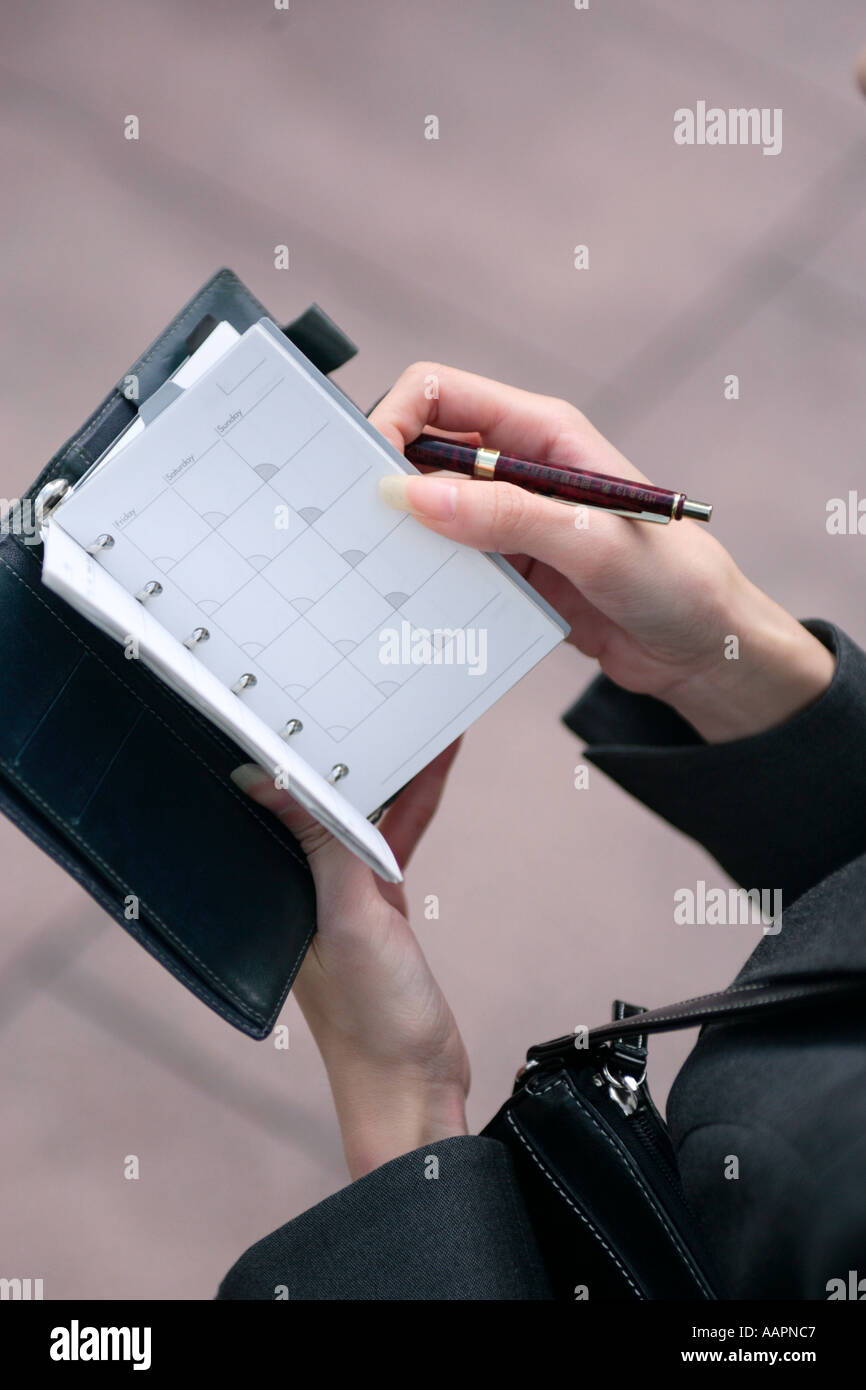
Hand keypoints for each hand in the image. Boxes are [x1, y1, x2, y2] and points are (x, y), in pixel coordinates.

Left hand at [232, 742, 468, 1180]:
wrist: (415, 1084)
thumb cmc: (371, 1020)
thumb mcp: (348, 920)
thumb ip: (319, 847)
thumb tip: (266, 779)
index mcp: (275, 889)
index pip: (282, 801)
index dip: (297, 752)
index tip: (317, 704)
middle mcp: (299, 885)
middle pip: (325, 798)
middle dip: (350, 749)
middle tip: (372, 692)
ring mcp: (340, 893)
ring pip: (364, 811)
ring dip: (391, 769)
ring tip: (414, 714)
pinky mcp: (378, 904)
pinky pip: (393, 838)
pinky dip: (414, 804)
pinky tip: (432, 767)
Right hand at [372, 363, 834, 742]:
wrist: (707, 653)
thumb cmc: (678, 584)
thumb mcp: (594, 545)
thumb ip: (509, 516)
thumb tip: (418, 495)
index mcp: (542, 432)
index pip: (439, 395)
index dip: (392, 421)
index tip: (368, 476)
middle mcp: (520, 467)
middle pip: (424, 451)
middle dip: (389, 483)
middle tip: (361, 532)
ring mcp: (512, 518)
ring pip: (431, 511)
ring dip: (408, 537)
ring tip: (383, 575)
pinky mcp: (511, 567)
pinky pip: (450, 561)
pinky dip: (430, 577)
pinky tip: (419, 605)